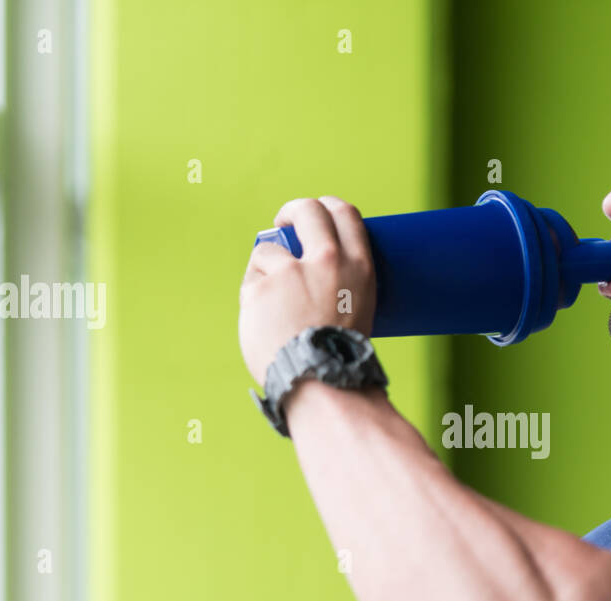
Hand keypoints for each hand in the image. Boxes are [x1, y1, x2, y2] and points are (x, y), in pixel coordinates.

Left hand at [238, 196, 375, 385]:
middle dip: (291, 212)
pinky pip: (251, 280)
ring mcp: (292, 273)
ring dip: (267, 269)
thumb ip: (339, 284)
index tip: (315, 214)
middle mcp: (327, 261)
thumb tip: (306, 265)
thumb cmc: (340, 360)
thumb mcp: (358, 310)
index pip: (343, 212)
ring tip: (275, 306)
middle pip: (306, 210)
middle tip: (283, 226)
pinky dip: (254, 296)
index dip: (326, 206)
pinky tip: (264, 321)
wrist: (321, 385)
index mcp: (358, 267)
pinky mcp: (261, 288)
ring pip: (268, 250)